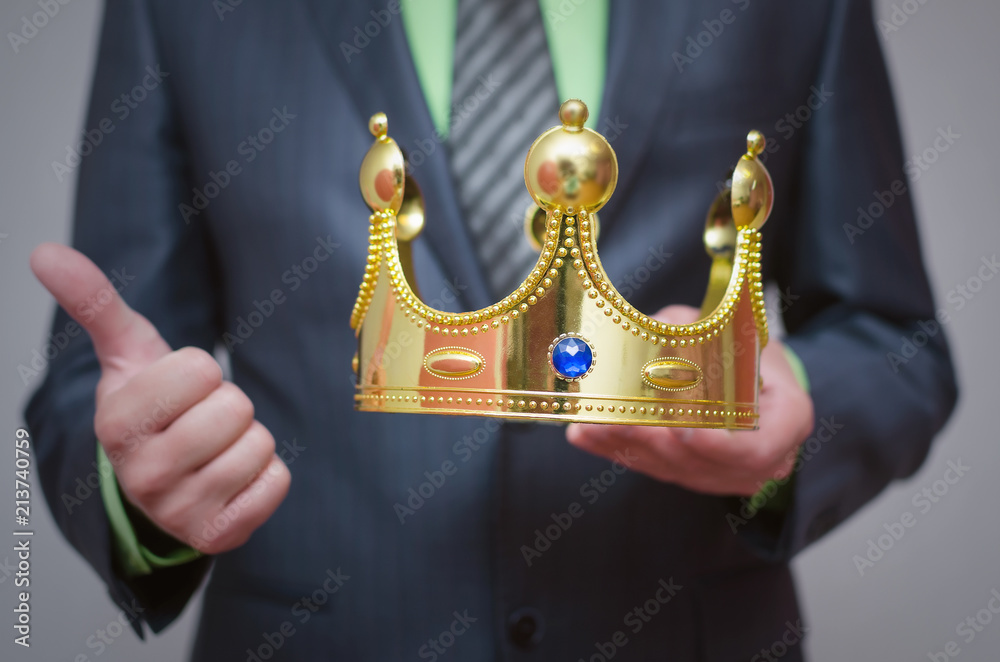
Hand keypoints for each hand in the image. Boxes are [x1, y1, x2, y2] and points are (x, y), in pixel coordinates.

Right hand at [31, 243, 289, 553]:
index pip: (202, 368)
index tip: (177, 392)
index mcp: (116, 422)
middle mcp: (142, 474)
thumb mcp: (126, 355)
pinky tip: (232, 480)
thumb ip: (94, 302)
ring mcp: (179, 511)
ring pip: (259, 445)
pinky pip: (277, 482)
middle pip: (235, 407)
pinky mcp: (220, 535)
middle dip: (227, 406)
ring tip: (214, 452)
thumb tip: (46, 252)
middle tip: (199, 423)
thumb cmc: (152, 409)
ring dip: (247, 441)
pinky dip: (266, 475)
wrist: (161, 483)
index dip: (200, 372)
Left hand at [566, 305, 813, 496]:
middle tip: (621, 421)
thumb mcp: (736, 328)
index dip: (720, 447)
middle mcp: (761, 460)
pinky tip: (584, 435)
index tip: (685, 431)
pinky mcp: (691, 476)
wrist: (760, 383)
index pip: (759, 450)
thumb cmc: (752, 352)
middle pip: (704, 464)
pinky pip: (653, 468)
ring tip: (592, 425)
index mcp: (787, 422)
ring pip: (673, 470)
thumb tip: (654, 328)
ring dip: (629, 448)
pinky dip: (617, 450)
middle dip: (657, 444)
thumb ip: (697, 331)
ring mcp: (724, 474)